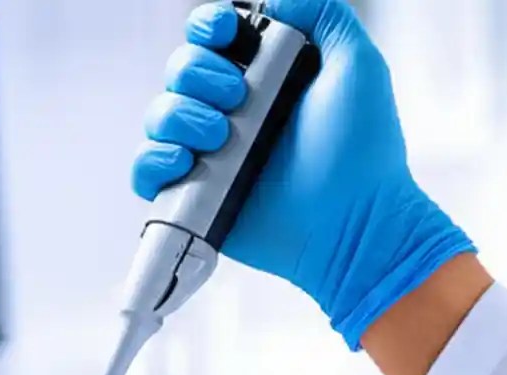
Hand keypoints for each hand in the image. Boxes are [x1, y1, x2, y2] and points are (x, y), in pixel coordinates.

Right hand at [131, 0, 475, 349]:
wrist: (351, 222)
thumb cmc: (362, 152)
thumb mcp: (358, 65)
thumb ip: (323, 15)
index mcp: (261, 77)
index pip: (210, 38)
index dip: (206, 28)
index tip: (225, 34)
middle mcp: (228, 112)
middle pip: (178, 70)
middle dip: (200, 76)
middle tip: (239, 98)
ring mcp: (206, 155)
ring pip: (158, 115)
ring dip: (182, 118)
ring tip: (222, 138)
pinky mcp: (191, 196)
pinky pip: (144, 169)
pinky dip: (155, 160)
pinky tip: (187, 162)